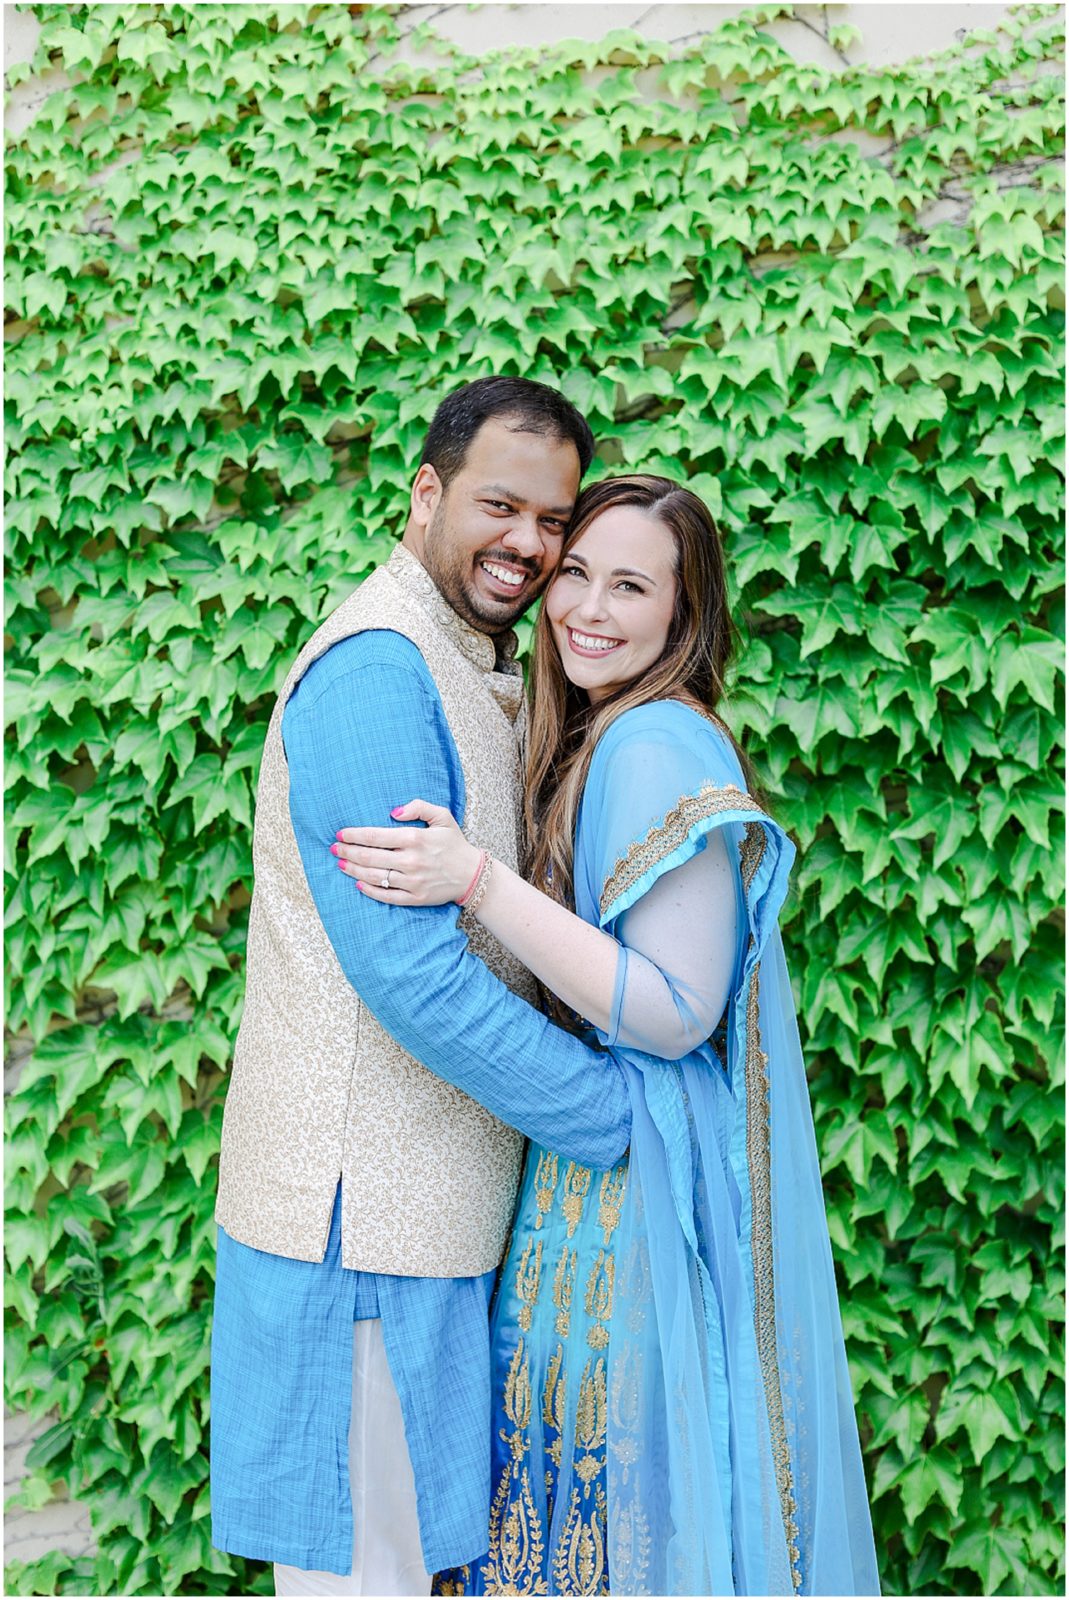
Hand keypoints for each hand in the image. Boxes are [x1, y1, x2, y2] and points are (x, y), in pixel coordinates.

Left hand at [332, 799, 481, 906]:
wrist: (472, 874)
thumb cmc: (454, 843)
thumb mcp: (442, 816)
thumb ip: (418, 807)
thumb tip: (393, 812)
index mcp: (415, 839)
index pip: (375, 836)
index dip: (354, 835)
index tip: (340, 834)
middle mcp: (411, 861)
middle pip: (369, 857)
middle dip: (348, 852)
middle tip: (335, 849)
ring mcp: (412, 882)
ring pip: (374, 876)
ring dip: (353, 870)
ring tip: (341, 864)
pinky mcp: (415, 898)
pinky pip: (386, 896)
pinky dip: (369, 890)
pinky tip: (358, 883)